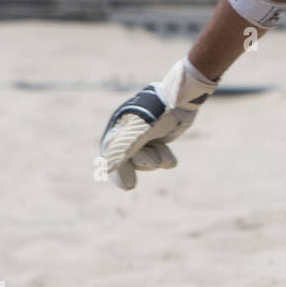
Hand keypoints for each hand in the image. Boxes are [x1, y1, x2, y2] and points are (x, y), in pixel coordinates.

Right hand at [99, 57, 217, 189]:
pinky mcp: (159, 139)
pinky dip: (166, 159)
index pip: (111, 155)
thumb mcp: (138, 132)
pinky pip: (160, 158)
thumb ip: (122, 150)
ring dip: (157, 158)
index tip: (129, 187)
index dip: (118, 173)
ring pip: (147, 161)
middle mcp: (128, 134)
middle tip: (155, 160)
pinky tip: (171, 155)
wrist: (180, 100)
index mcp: (118, 129)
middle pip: (130, 161)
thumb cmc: (156, 113)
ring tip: (163, 147)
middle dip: (144, 162)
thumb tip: (105, 169)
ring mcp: (144, 137)